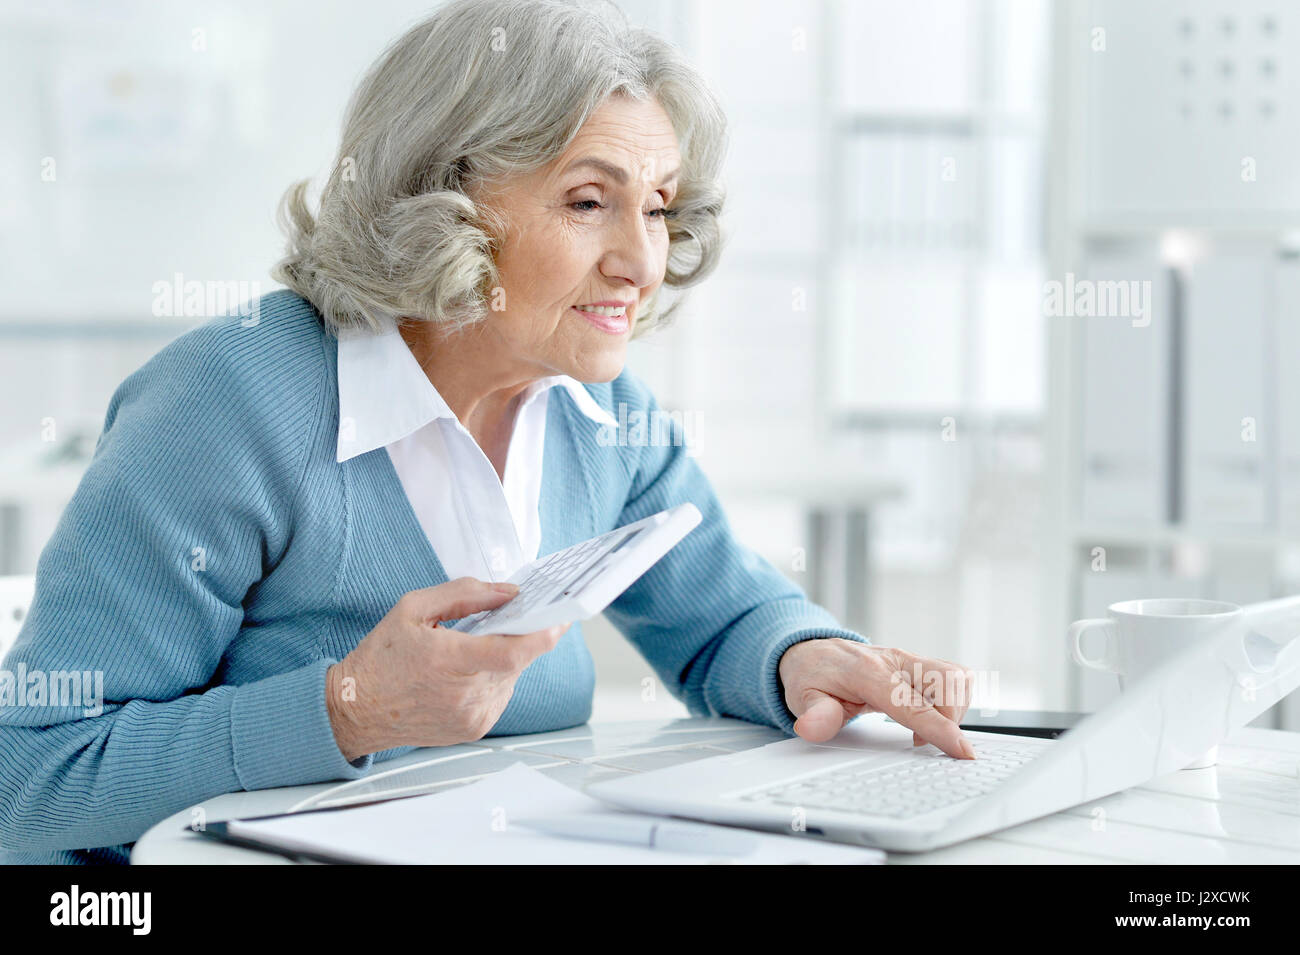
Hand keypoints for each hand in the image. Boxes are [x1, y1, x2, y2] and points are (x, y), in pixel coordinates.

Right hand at [325, 577, 565, 759]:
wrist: (356, 709)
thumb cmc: (382, 656)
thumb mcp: (413, 608)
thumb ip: (464, 594)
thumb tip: (508, 592)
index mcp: (449, 662)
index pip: (514, 652)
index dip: (543, 633)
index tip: (560, 616)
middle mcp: (466, 696)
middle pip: (517, 661)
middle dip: (521, 636)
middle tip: (515, 617)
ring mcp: (473, 717)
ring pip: (512, 677)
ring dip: (505, 658)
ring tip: (474, 647)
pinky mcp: (476, 730)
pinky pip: (501, 694)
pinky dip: (494, 677)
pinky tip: (467, 670)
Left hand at [778, 639, 975, 757]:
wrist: (812, 651)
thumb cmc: (810, 675)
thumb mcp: (801, 697)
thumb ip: (814, 714)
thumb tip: (811, 728)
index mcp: (868, 673)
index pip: (912, 703)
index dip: (940, 728)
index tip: (961, 750)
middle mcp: (894, 660)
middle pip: (948, 682)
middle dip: (951, 717)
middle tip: (921, 739)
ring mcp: (908, 659)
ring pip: (956, 677)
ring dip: (953, 708)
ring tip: (924, 726)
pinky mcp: (917, 663)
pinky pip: (952, 677)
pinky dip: (952, 699)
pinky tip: (928, 714)